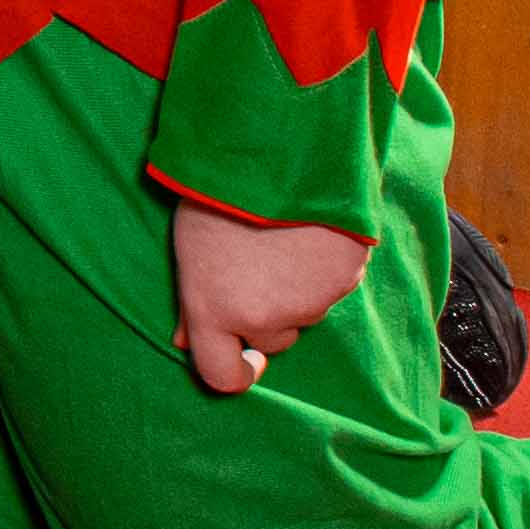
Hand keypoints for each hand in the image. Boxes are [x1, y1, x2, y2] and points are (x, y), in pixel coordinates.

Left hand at [172, 203, 371, 394]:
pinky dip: (325, 269)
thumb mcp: (189, 247)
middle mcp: (263, 317)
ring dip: (297, 288)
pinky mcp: (346, 281)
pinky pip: (335, 287)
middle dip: (267, 315)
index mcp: (214, 310)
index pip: (223, 376)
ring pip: (306, 312)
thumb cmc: (217, 193)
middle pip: (273, 340)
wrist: (274, 152)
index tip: (243, 357)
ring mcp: (309, 301)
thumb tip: (183, 339)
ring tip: (281, 239)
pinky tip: (309, 233)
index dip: (234, 370)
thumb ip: (192, 300)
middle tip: (257, 264)